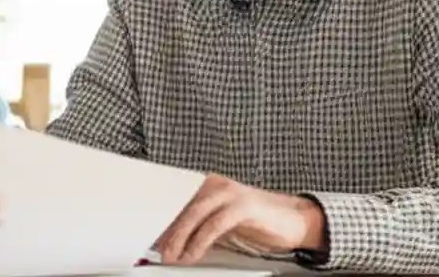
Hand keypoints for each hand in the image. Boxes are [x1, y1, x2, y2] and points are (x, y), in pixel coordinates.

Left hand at [154, 174, 326, 264]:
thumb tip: (167, 241)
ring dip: (179, 238)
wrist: (292, 220)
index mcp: (204, 184)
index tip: (146, 236)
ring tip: (170, 256)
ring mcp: (228, 192)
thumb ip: (195, 228)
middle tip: (155, 250)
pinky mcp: (242, 205)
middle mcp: (213, 183)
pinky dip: (199, 242)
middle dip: (165, 230)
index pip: (174, 200)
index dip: (159, 219)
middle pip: (180, 205)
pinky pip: (214, 225)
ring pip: (194, 214)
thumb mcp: (218, 225)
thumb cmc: (253, 221)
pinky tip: (192, 255)